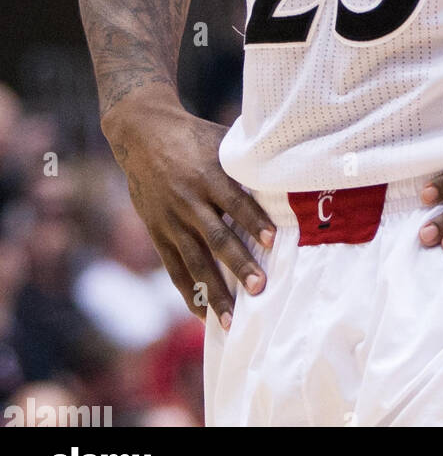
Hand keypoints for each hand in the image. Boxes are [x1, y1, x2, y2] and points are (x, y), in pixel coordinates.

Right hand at [102, 85, 275, 329]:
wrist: (143, 135)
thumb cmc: (194, 136)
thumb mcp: (220, 141)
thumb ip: (247, 161)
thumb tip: (287, 173)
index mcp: (207, 174)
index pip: (234, 201)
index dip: (253, 220)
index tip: (271, 240)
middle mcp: (188, 200)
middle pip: (216, 237)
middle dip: (238, 265)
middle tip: (259, 289)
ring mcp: (170, 220)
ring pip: (194, 261)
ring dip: (214, 292)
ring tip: (232, 320)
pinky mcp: (157, 233)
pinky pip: (174, 268)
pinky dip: (189, 292)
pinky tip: (203, 315)